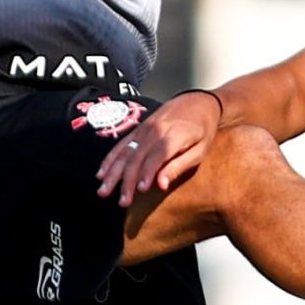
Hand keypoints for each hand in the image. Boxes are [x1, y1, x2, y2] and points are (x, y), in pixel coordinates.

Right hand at [95, 90, 222, 207]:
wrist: (198, 102)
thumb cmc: (203, 130)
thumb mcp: (200, 151)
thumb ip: (179, 166)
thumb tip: (161, 184)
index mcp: (174, 136)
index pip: (156, 157)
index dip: (147, 173)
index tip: (140, 191)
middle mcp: (155, 131)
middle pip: (136, 158)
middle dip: (126, 181)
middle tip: (122, 202)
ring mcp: (144, 129)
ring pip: (124, 153)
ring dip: (113, 173)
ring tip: (103, 191)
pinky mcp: (138, 128)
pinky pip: (121, 145)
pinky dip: (110, 159)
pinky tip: (102, 173)